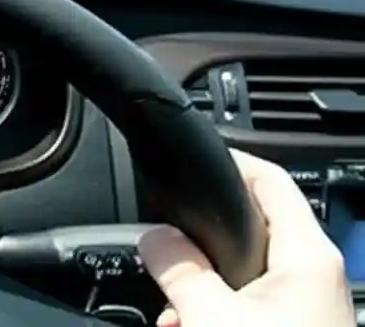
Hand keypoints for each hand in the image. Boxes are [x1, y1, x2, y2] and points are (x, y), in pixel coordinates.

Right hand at [138, 149, 354, 326]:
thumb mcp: (212, 317)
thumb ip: (179, 270)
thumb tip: (154, 237)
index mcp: (307, 255)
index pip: (270, 178)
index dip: (229, 161)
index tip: (191, 160)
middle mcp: (315, 273)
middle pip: (252, 225)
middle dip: (201, 238)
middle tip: (165, 245)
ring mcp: (308, 303)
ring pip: (247, 269)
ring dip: (204, 281)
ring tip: (173, 306)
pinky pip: (252, 301)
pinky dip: (219, 306)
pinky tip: (190, 322)